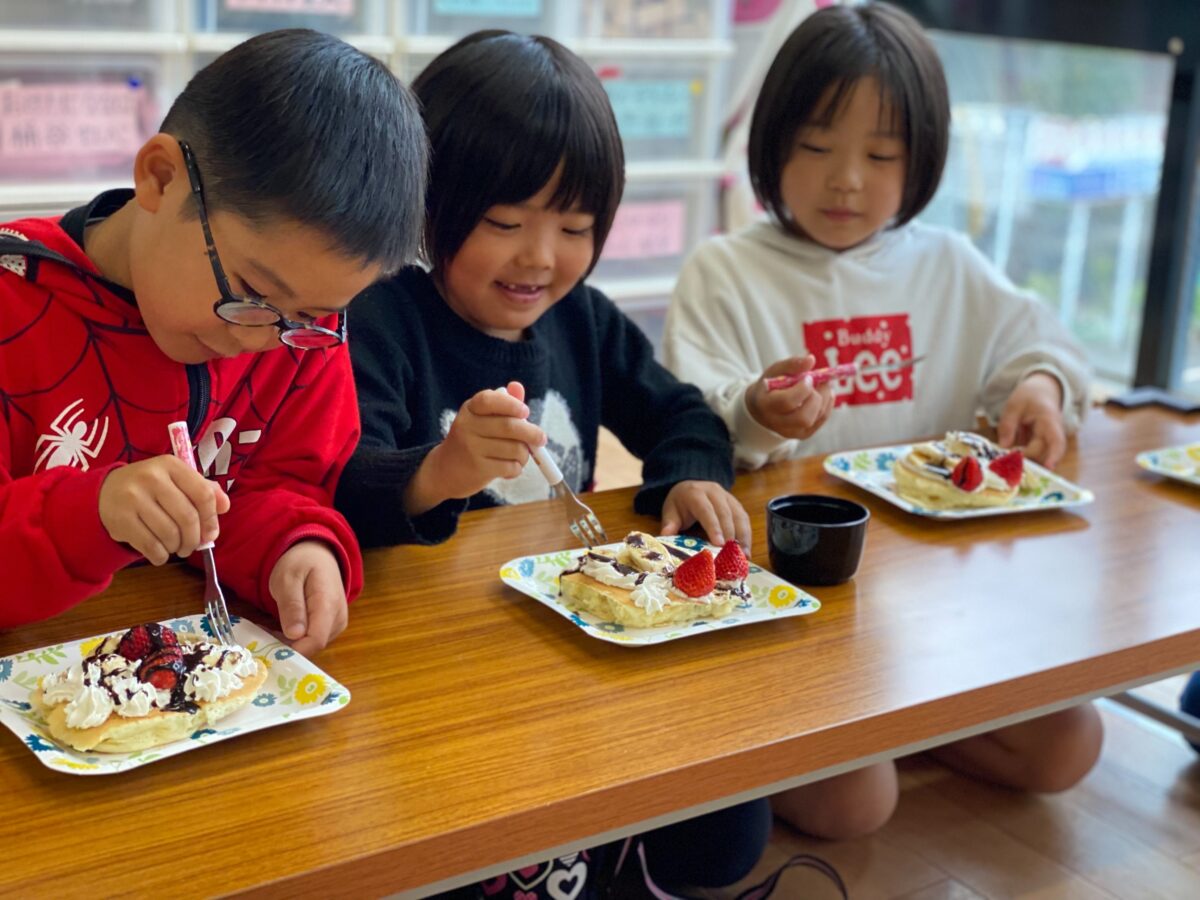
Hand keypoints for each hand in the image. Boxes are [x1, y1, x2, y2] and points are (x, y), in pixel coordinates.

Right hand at [99, 456, 229, 564]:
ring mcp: (133, 498)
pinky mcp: (120, 519)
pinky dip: (161, 556)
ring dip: (177, 548)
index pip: (203, 494)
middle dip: (194, 539)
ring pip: (170, 534)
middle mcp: (151, 478)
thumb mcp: (176, 480)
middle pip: (187, 517)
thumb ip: (203, 490)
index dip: (211, 519)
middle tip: (191, 547)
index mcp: (170, 465)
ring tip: (176, 547)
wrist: (105, 491)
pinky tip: (161, 553)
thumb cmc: (151, 487)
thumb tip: (225, 506)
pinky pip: (151, 546)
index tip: (211, 534)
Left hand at [270, 540, 347, 656]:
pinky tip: (283, 625)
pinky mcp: (332, 626)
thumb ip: (292, 606)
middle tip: (263, 633)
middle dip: (287, 645)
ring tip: (271, 627)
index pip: (316, 640)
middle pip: (313, 646)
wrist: (316, 553)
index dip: (293, 649)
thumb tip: (295, 635)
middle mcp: (338, 618)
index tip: (269, 646)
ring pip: (312, 645)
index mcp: (328, 605)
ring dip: (289, 642)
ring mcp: (337, 623)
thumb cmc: (300, 563)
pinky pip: (313, 640)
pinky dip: (296, 637)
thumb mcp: (287, 579)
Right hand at [405, 381, 547, 514]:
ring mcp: (471, 448)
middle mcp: (467, 426)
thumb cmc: (472, 439)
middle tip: (541, 438)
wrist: (444, 470)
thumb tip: (517, 386)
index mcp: (470, 409)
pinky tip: (508, 468)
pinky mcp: (477, 469)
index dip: (511, 404)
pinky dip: (516, 468)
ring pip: (514, 449)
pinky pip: (510, 467)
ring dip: (524, 454)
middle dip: (531, 433)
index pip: (490, 400)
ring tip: (520, 455)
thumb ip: (502, 403)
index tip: (525, 412)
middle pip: (509, 426)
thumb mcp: (482, 418)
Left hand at [660, 481, 752, 552]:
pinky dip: (747, 535)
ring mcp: (728, 496)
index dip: (714, 527)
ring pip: (739, 515)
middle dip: (731, 534)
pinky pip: (744, 518)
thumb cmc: (680, 503)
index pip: (706, 510)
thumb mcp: (671, 511)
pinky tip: (746, 550)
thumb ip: (669, 523)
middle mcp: (714, 492)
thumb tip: (666, 536)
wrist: (689, 487)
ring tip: (744, 556)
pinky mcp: (736, 504)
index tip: (719, 544)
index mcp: (696, 493)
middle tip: (733, 554)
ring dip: (743, 536)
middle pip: (725, 513)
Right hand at [746, 355, 835, 439]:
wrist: (761, 408)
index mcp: (765, 405)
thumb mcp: (775, 372)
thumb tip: (811, 360)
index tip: (808, 377)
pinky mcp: (801, 434)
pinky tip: (823, 395)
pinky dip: (827, 405)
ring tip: (823, 386)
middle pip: (804, 417)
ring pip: (815, 418)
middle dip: (817, 397)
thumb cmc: (769, 386)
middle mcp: (776, 423)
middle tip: (820, 383)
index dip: (803, 389)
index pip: (787, 402)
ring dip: (825, 399)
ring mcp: (790, 432)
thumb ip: (791, 364)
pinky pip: (821, 420)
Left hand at [997, 372, 1066, 467]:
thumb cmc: (1029, 398)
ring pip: (1041, 458)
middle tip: (1009, 467)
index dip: (1054, 455)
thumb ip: (1008, 425)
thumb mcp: (1013, 406)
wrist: (1041, 393)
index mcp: (1049, 421)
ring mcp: (1048, 441)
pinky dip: (1024, 461)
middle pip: (1045, 453)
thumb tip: (1003, 446)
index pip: (1056, 440)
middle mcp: (1052, 434)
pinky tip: (1010, 464)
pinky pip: (1035, 457)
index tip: (1049, 467)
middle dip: (1030, 462)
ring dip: (1027, 464)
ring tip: (1008, 467)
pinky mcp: (1041, 446)